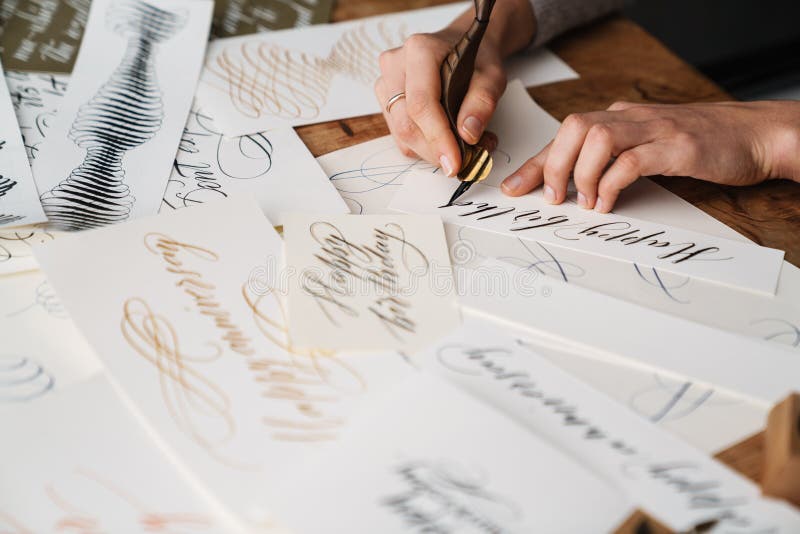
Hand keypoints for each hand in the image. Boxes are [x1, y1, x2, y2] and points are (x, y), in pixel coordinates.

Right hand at [374, 0, 535, 175]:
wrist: (462, 48)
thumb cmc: (475, 60)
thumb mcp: (492, 76)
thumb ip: (482, 103)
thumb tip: (468, 134)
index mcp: (420, 51)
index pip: (421, 104)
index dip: (437, 138)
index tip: (454, 163)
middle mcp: (395, 65)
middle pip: (407, 124)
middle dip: (435, 150)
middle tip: (465, 161)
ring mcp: (386, 84)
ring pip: (401, 134)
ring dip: (431, 151)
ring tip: (461, 148)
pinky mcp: (386, 102)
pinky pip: (400, 136)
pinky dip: (424, 147)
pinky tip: (445, 140)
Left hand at [501, 100, 799, 211]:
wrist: (753, 135)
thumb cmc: (698, 144)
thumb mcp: (646, 148)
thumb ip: (613, 161)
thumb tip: (576, 189)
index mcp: (620, 118)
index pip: (565, 135)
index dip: (535, 163)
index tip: (513, 188)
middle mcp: (631, 118)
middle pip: (573, 128)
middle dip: (552, 165)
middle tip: (553, 199)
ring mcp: (654, 129)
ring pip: (597, 138)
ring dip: (581, 175)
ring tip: (584, 203)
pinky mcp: (677, 147)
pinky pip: (631, 160)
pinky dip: (612, 184)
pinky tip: (607, 202)